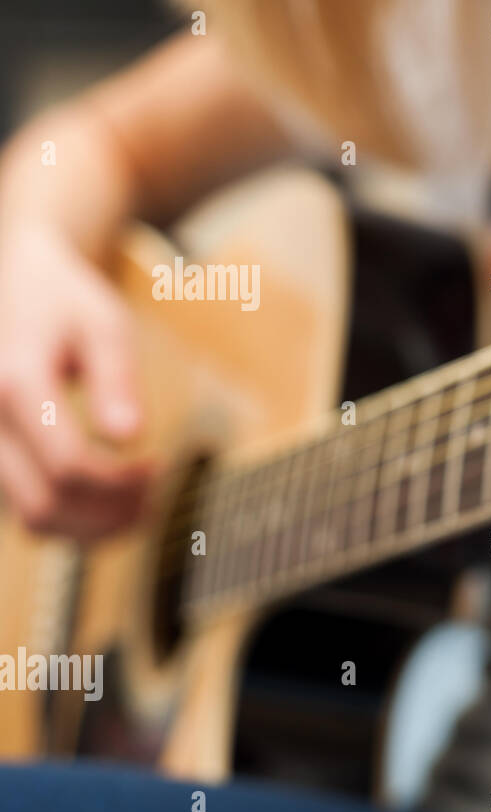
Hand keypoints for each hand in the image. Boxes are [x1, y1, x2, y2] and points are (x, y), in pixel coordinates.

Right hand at [0, 223, 150, 539]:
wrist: (18, 284)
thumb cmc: (66, 303)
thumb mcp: (105, 326)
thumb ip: (117, 379)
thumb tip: (129, 436)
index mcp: (15, 384)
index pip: (68, 465)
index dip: (120, 483)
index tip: (155, 467)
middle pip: (46, 505)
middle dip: (109, 512)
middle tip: (152, 492)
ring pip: (33, 520)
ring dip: (93, 527)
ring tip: (138, 502)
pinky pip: (27, 511)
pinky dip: (72, 520)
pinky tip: (110, 502)